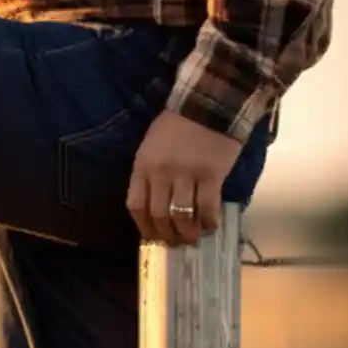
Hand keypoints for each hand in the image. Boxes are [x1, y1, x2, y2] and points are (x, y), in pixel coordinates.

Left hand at [126, 110, 242, 246]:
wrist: (207, 104)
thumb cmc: (177, 126)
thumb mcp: (150, 147)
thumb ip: (148, 174)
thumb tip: (155, 206)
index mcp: (142, 166)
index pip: (136, 206)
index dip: (144, 227)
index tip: (152, 237)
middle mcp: (160, 173)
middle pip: (158, 215)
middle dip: (166, 235)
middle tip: (175, 243)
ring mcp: (186, 174)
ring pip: (181, 216)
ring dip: (187, 233)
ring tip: (192, 238)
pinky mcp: (211, 175)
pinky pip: (207, 207)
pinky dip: (208, 222)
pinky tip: (211, 226)